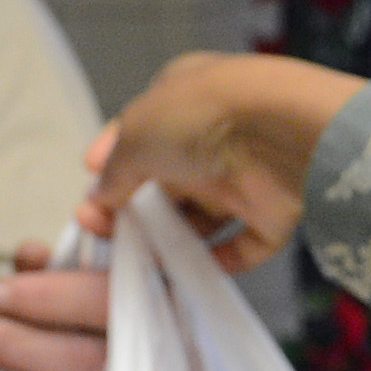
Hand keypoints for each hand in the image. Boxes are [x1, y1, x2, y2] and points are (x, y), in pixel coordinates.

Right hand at [73, 51, 369, 274]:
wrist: (281, 136)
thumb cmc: (201, 119)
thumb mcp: (136, 135)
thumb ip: (114, 169)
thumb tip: (99, 196)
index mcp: (182, 97)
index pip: (140, 132)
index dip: (111, 161)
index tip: (89, 192)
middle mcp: (214, 134)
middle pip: (167, 180)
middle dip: (134, 209)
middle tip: (104, 236)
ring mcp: (245, 174)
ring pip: (201, 216)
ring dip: (171, 239)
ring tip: (140, 261)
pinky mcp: (272, 214)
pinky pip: (241, 245)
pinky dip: (216, 261)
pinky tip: (186, 272)